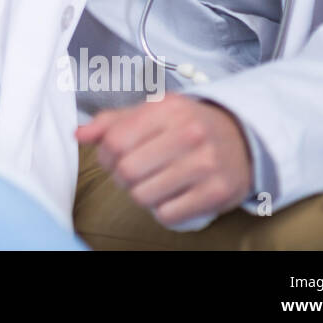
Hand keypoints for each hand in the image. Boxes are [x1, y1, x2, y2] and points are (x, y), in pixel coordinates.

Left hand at [75, 94, 252, 225]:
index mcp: (167, 108)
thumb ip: (112, 121)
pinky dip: (163, 210)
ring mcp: (206, 163)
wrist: (243, 138)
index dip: (105, 156)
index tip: (113, 158)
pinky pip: (169, 214)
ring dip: (141, 194)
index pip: (115, 141)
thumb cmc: (188, 125)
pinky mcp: (218, 191)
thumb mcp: (152, 112)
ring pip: (144, 195)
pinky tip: (172, 195)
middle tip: (133, 174)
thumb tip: (79, 134)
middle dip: (122, 177)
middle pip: (127, 171)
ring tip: (153, 183)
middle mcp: (188, 133)